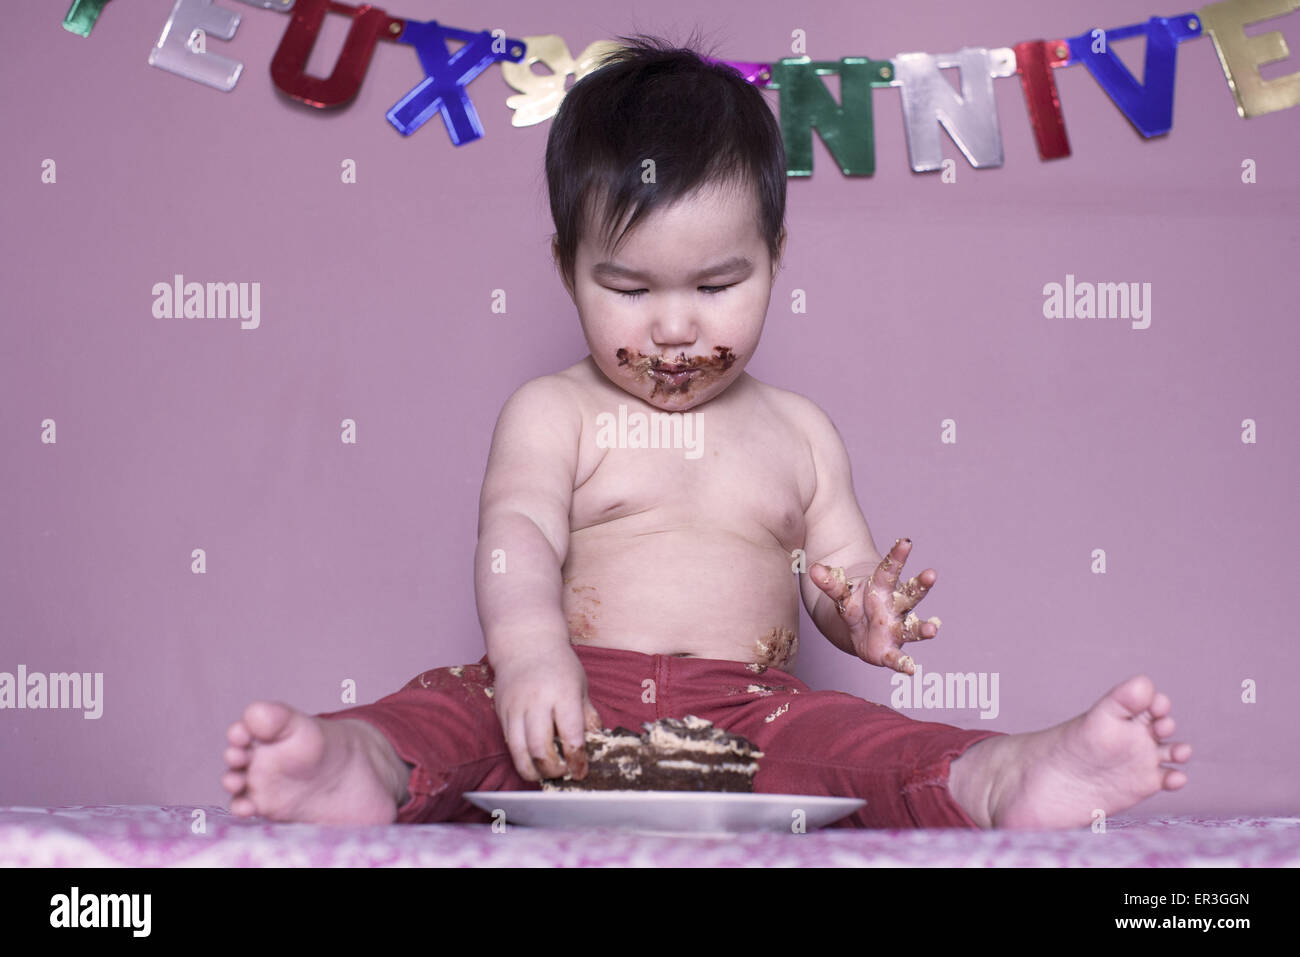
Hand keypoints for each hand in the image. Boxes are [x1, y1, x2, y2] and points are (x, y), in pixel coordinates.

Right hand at [490, 647, 603, 782]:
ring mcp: (516, 707)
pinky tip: (531, 760)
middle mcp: (537, 702)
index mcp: (563, 694)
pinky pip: (509, 743)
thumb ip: (587, 715)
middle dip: (553, 769)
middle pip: (541, 749)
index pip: (571, 736)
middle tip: (562, 773)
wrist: (526, 642)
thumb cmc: (558, 664)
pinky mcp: (502, 711)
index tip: (580, 772)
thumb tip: (596, 742)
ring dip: (533, 770)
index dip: (576, 760)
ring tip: (544, 774)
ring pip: (519, 751)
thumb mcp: (580, 685)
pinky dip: (520, 757)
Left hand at [810, 538, 939, 674]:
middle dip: (921, 585)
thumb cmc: (857, 601)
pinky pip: (897, 658)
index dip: (897, 555)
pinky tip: (911, 669)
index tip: (906, 541)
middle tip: (931, 574)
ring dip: (922, 629)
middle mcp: (895, 607)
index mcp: (882, 587)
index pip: (889, 568)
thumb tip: (812, 569)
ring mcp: (895, 628)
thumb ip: (830, 582)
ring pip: (911, 627)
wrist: (861, 627)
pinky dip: (904, 663)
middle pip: (909, 593)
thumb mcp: (842, 591)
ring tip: (932, 630)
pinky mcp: (889, 650)